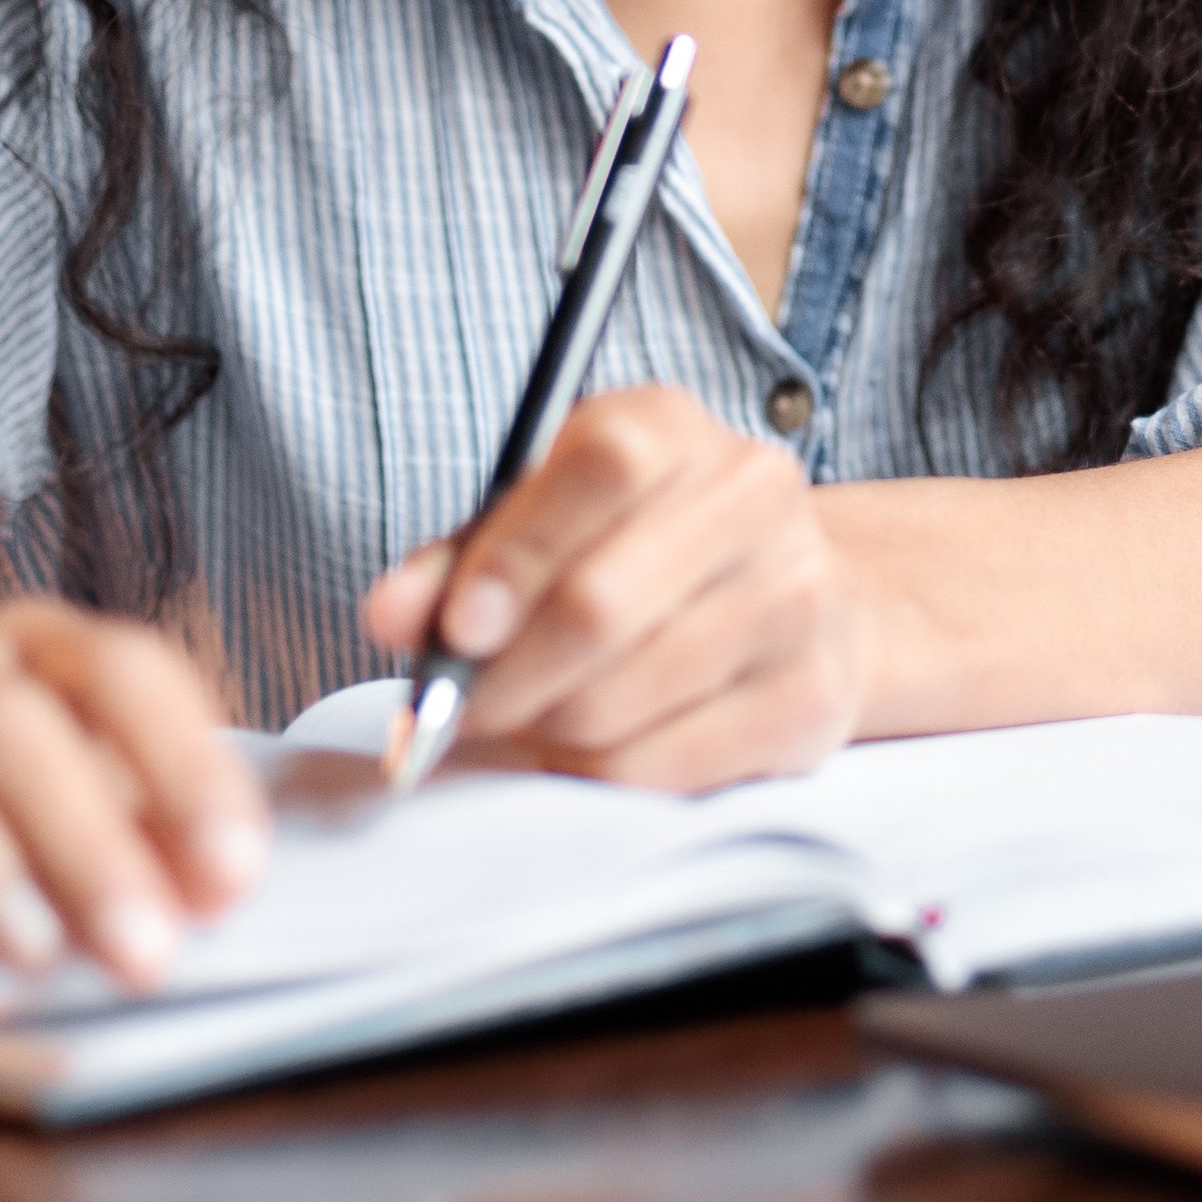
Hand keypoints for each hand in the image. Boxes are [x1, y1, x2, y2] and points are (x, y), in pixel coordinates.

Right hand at [0, 596, 264, 1011]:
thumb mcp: (29, 813)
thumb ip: (125, 840)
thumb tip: (218, 901)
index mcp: (14, 655)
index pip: (117, 670)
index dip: (185, 766)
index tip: (235, 874)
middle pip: (11, 718)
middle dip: (89, 839)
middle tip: (149, 949)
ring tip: (32, 955)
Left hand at [358, 387, 872, 790]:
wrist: (787, 599)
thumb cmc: (633, 556)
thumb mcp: (540, 526)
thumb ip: (458, 563)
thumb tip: (390, 614)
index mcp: (675, 429)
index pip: (606, 467)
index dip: (517, 554)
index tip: (456, 629)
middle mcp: (755, 495)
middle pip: (603, 603)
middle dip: (506, 676)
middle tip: (461, 708)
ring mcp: (798, 596)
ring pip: (622, 698)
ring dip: (545, 730)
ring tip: (528, 722)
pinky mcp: (811, 695)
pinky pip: (664, 764)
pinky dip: (598, 772)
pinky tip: (586, 750)